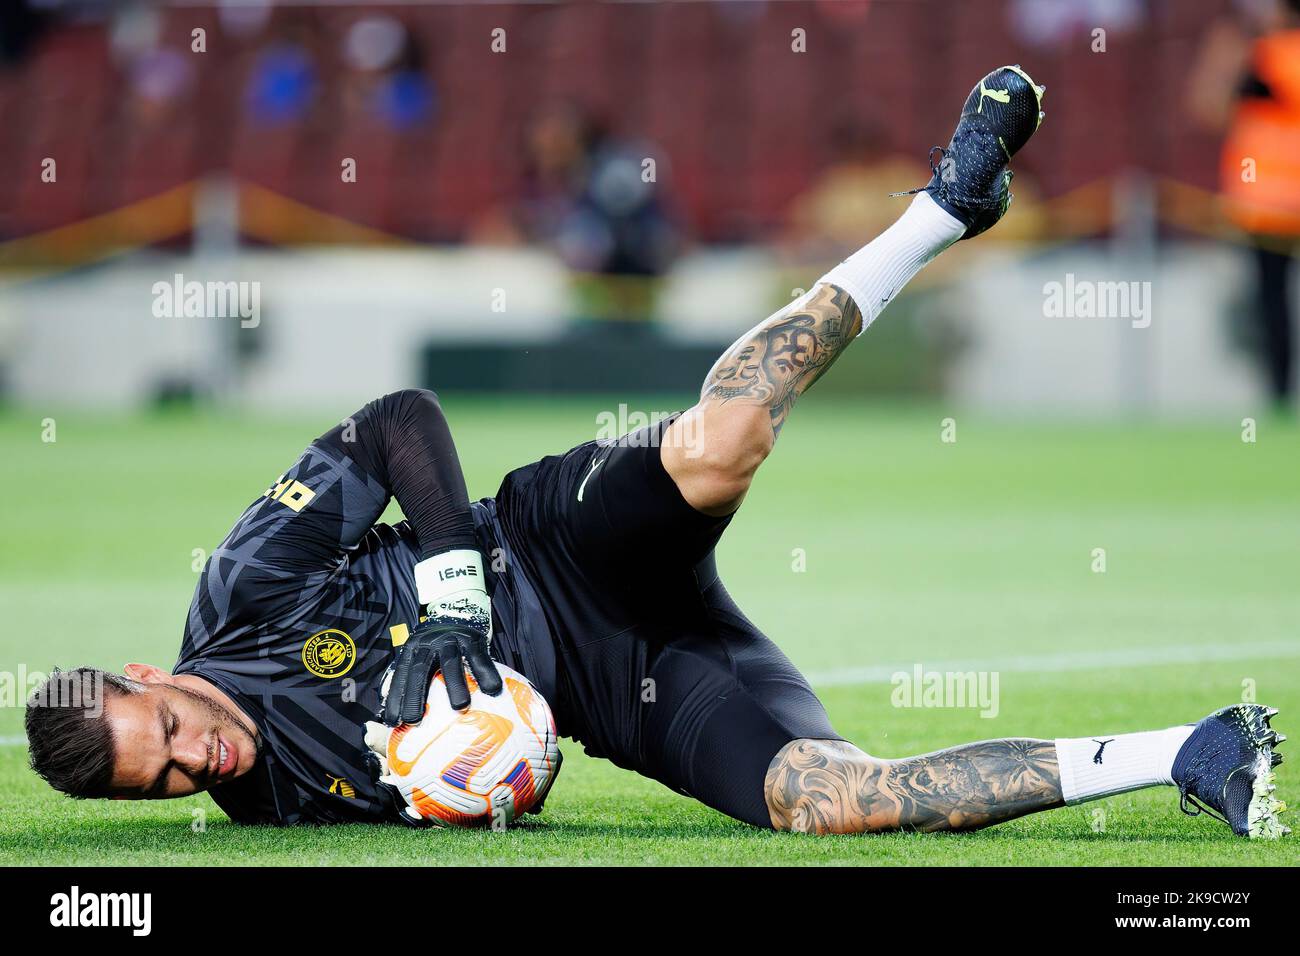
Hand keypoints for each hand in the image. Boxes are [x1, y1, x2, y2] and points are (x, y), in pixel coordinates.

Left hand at [381, 615, 501, 723]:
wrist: (458, 612)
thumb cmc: (437, 646)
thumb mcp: (420, 653)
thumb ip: (411, 677)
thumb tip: (399, 711)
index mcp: (413, 649)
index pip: (400, 675)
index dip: (395, 699)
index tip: (392, 722)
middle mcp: (429, 644)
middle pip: (420, 670)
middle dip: (415, 695)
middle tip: (415, 720)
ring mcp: (452, 641)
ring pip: (450, 663)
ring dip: (454, 686)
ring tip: (460, 707)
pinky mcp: (473, 639)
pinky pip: (479, 659)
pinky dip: (486, 674)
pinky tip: (491, 690)